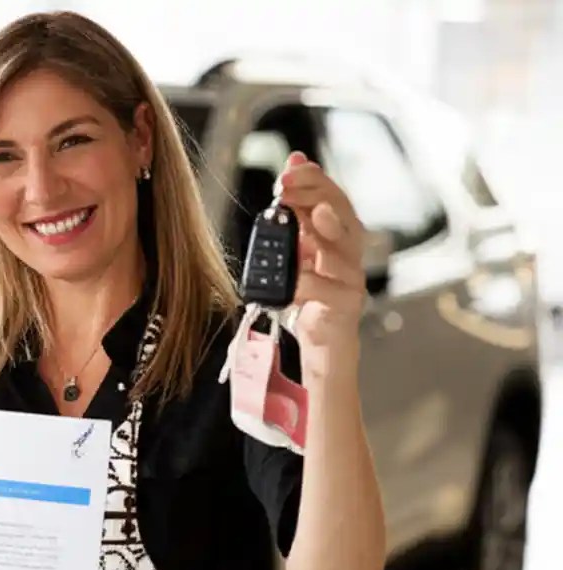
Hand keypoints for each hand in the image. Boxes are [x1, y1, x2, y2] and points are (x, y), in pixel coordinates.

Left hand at [276, 151, 367, 377]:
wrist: (322, 340)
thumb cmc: (311, 292)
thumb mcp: (298, 246)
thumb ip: (297, 210)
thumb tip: (294, 162)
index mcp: (338, 235)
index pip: (334, 196)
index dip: (315, 179)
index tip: (291, 167)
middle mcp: (350, 253)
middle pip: (343, 215)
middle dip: (316, 197)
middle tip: (286, 188)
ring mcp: (351, 279)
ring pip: (344, 249)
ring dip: (326, 232)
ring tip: (311, 219)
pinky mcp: (345, 306)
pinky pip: (327, 290)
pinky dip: (308, 281)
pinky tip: (293, 277)